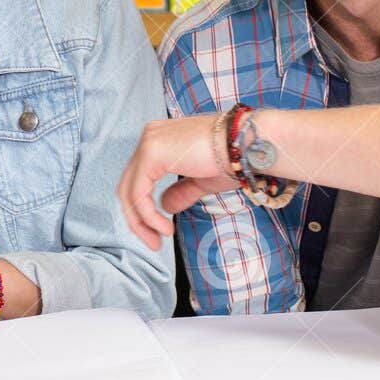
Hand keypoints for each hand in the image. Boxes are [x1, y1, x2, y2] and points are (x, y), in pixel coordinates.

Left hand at [117, 113, 239, 249]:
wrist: (250, 145)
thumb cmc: (234, 159)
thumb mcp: (201, 181)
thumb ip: (181, 191)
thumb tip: (165, 206)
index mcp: (160, 140)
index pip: (139, 178)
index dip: (144, 209)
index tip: (158, 233)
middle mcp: (150, 136)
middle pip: (129, 184)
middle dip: (138, 219)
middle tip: (153, 243)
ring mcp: (149, 142)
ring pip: (129, 190)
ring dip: (141, 221)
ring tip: (159, 239)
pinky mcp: (151, 152)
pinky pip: (139, 191)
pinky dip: (147, 214)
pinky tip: (165, 228)